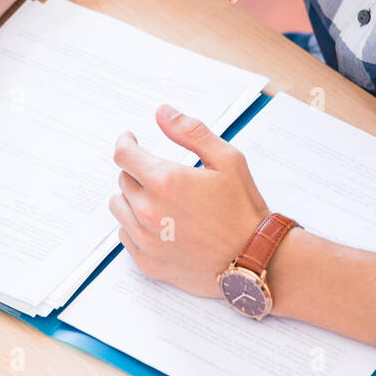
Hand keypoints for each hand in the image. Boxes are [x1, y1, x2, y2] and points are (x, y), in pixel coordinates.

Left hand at [109, 104, 270, 297]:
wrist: (256, 259)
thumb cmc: (244, 208)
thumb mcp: (227, 159)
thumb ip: (191, 132)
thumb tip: (162, 113)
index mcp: (165, 181)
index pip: (124, 155)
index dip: (126, 143)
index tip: (130, 140)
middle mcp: (149, 210)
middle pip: (124, 179)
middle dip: (137, 171)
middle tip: (161, 175)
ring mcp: (146, 239)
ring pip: (119, 207)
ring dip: (132, 197)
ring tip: (157, 199)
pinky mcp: (148, 262)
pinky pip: (125, 236)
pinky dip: (135, 225)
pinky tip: (157, 223)